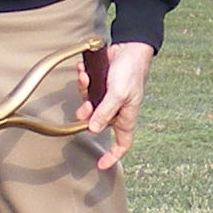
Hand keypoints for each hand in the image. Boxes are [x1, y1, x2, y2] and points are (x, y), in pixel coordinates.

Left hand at [83, 40, 152, 171]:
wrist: (130, 46)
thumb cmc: (130, 71)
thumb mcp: (118, 94)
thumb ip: (104, 112)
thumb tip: (93, 129)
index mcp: (127, 116)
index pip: (122, 144)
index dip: (113, 156)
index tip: (101, 165)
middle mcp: (117, 110)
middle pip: (98, 123)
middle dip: (87, 116)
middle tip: (82, 110)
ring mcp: (109, 98)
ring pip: (90, 105)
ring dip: (83, 92)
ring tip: (84, 79)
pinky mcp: (102, 85)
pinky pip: (88, 89)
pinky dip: (84, 80)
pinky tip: (83, 70)